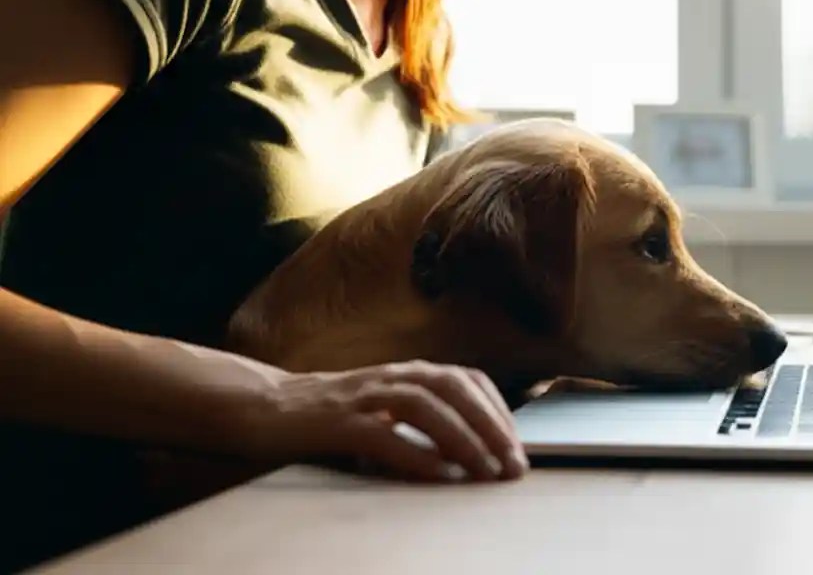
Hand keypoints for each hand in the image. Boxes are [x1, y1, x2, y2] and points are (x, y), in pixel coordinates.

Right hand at [242, 361, 528, 482]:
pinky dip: (415, 453)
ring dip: (463, 438)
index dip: (497, 410)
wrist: (262, 407)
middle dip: (491, 425)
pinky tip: (438, 474)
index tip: (517, 445)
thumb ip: (422, 420)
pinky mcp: (336, 422)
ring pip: (426, 406)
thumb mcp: (384, 409)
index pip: (467, 380)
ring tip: (485, 470)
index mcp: (406, 372)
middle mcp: (391, 376)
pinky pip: (383, 435)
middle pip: (455, 388)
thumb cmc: (330, 414)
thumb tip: (469, 449)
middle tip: (514, 463)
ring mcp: (363, 396)